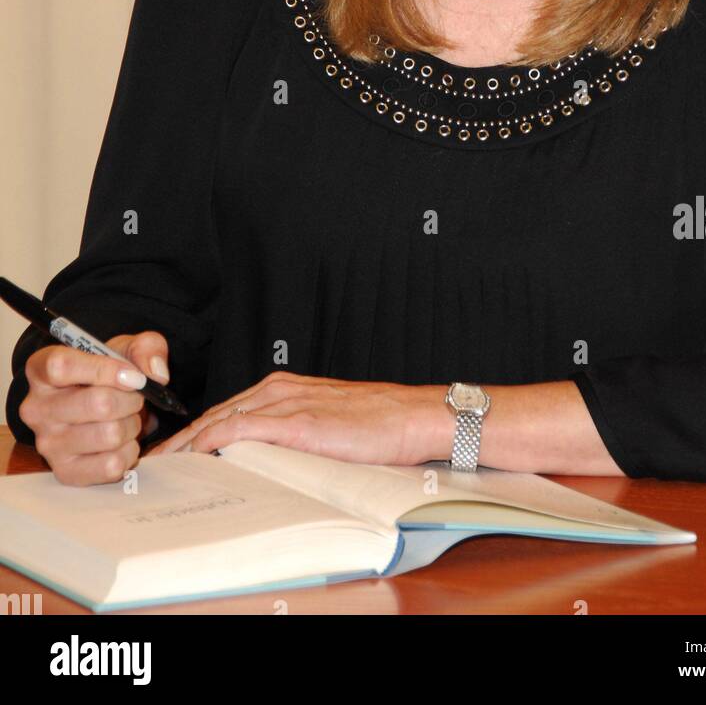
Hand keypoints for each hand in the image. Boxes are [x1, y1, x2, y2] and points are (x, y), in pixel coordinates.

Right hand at [19, 331, 170, 485]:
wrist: (104, 406)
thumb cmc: (109, 374)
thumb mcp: (127, 348)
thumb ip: (146, 348)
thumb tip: (155, 375)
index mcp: (41, 371)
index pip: (62, 367)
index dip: (104, 369)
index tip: (133, 376)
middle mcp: (36, 409)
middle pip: (97, 403)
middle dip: (131, 399)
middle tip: (136, 397)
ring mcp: (48, 444)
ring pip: (110, 435)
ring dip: (132, 425)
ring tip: (128, 418)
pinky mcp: (65, 471)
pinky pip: (112, 465)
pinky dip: (129, 452)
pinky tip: (123, 441)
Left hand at [145, 371, 449, 465]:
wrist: (408, 416)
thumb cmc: (374, 422)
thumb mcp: (322, 421)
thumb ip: (289, 430)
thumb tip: (261, 455)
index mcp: (282, 388)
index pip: (225, 410)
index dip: (193, 430)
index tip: (171, 450)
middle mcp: (278, 389)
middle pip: (215, 413)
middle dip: (180, 437)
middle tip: (153, 460)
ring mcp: (286, 403)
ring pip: (222, 419)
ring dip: (189, 441)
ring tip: (163, 463)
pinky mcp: (298, 422)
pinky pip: (244, 430)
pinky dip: (216, 441)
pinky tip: (198, 454)